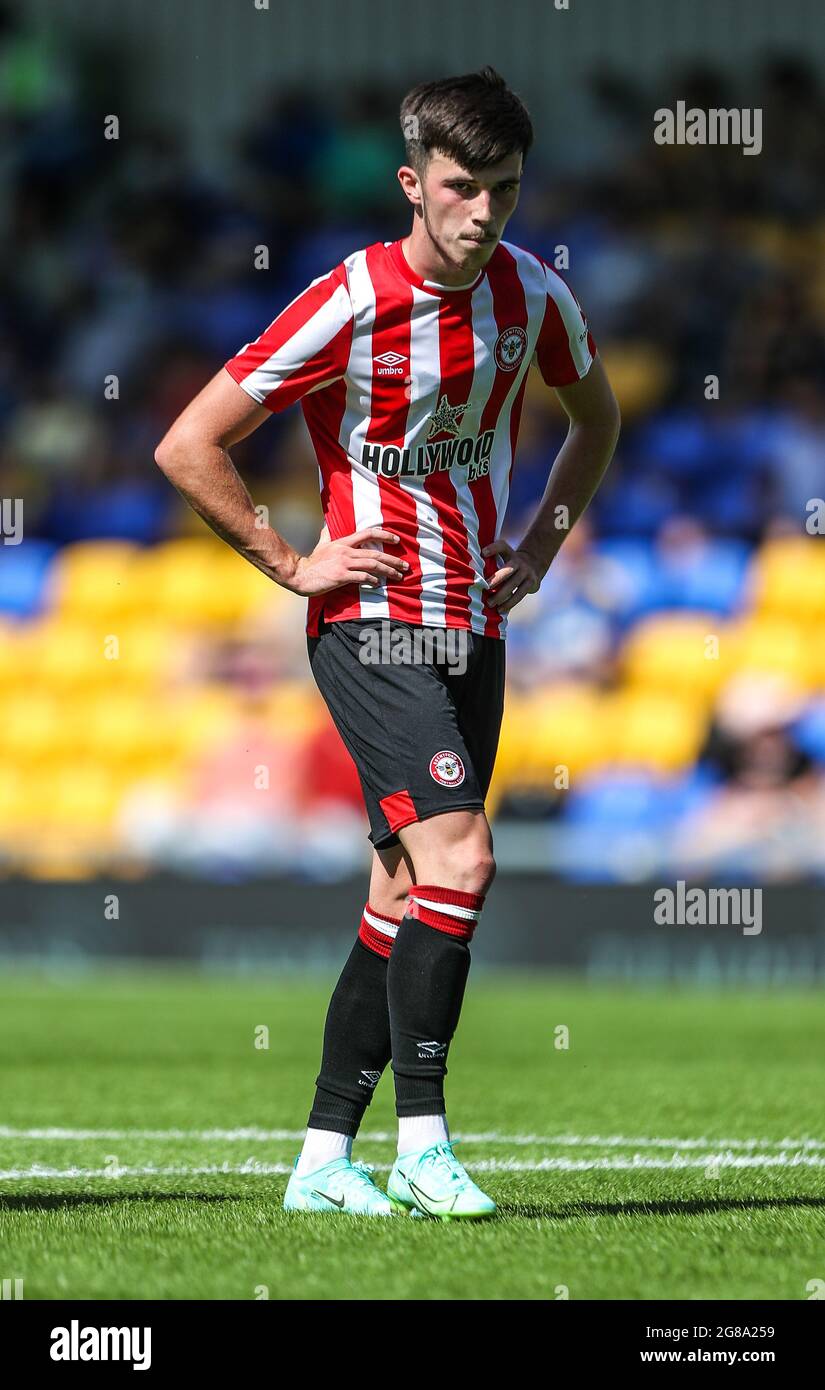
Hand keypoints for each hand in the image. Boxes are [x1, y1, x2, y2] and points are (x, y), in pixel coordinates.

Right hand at [286, 526, 407, 596]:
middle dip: (393, 560)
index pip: (368, 534)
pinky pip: (361, 577)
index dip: (384, 535)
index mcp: (343, 542)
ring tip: (398, 576)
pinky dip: (372, 581)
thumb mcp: (320, 545)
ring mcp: (344, 563)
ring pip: (372, 565)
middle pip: (375, 553)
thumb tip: (325, 525)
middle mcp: (346, 551)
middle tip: (405, 566)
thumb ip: (326, 535)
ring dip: (388, 571)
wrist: (299, 574)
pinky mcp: (341, 576)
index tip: (397, 540)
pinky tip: (379, 584)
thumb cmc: (312, 562)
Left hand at [482, 538, 540, 612]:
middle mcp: (519, 561)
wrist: (535, 563)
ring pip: (513, 584)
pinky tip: (501, 609)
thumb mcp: (503, 556)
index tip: (483, 553)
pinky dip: (510, 603)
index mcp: (509, 552)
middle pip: (507, 570)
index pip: (502, 546)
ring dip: (501, 595)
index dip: (493, 548)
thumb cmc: (510, 563)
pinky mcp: (532, 582)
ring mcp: (526, 572)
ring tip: (490, 604)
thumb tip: (469, 574)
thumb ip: (491, 561)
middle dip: (496, 580)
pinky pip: (520, 594)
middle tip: (485, 588)